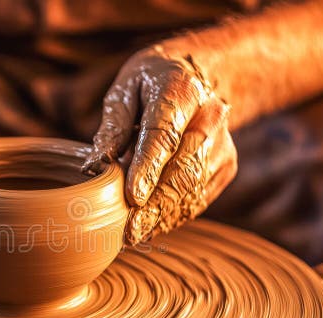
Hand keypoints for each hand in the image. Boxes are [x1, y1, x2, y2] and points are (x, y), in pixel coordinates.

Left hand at [83, 47, 236, 244]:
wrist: (200, 77)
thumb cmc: (151, 85)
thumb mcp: (125, 91)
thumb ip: (113, 127)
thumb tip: (95, 165)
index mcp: (181, 90)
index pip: (163, 135)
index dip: (148, 169)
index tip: (132, 198)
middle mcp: (210, 116)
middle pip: (183, 169)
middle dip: (155, 205)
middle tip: (128, 231)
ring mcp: (223, 144)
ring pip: (193, 189)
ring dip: (163, 216)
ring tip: (134, 234)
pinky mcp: (227, 166)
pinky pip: (199, 198)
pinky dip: (174, 215)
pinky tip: (151, 225)